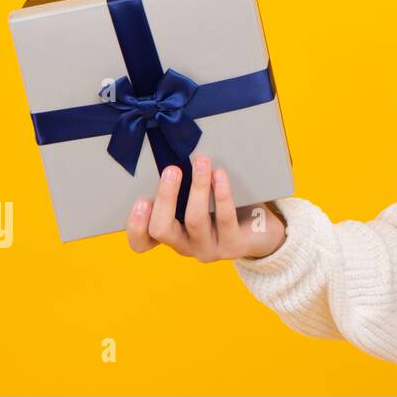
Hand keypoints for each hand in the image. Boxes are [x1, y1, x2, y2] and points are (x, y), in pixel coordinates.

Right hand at [125, 153, 286, 261]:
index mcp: (170, 235)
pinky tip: (220, 175)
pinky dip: (221, 193)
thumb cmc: (221, 207)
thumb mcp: (197, 198)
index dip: (136, 225)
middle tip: (172, 170)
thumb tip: (172, 147)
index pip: (142, 242)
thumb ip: (181, 185)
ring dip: (196, 188)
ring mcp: (208, 249)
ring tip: (201, 161)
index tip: (141, 199)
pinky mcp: (233, 245)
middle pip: (162, 230)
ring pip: (194, 220)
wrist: (261, 231)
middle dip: (165, 197)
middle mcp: (184, 246)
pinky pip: (224, 218)